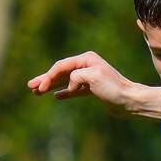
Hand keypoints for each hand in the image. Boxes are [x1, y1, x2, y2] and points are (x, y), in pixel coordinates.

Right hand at [27, 51, 147, 111]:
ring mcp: (89, 77)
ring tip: (38, 92)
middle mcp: (87, 66)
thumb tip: (69, 85)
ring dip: (52, 86)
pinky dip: (65, 92)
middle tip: (30, 86)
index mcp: (86, 59)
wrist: (130, 101)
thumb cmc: (114, 88)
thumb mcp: (93, 77)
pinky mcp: (93, 90)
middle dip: (45, 79)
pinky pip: (74, 90)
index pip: (62, 66)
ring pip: (66, 81)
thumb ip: (76, 76)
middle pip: (61, 72)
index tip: (40, 88)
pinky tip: (57, 96)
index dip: (49, 76)